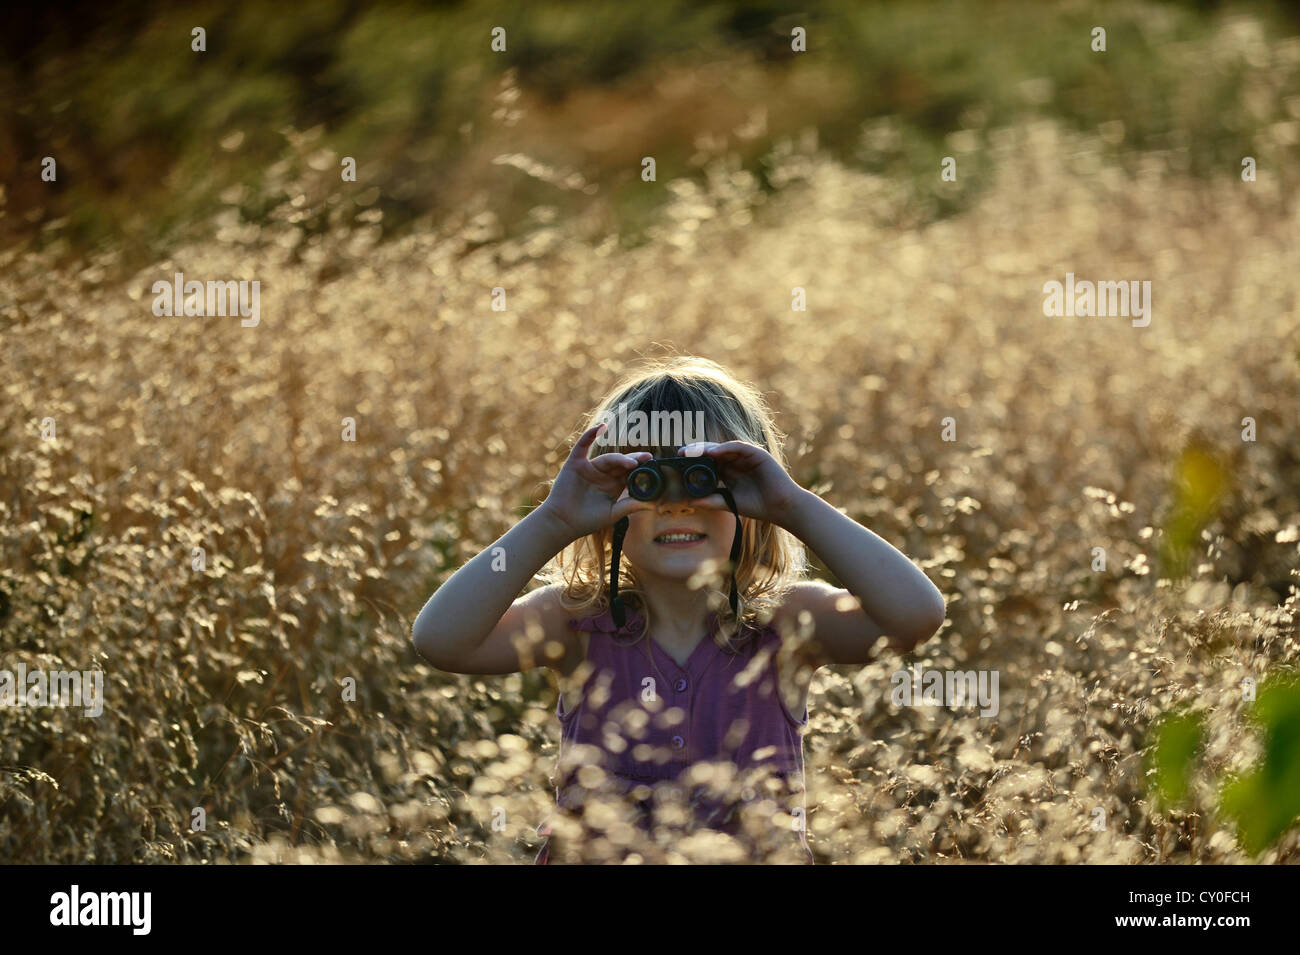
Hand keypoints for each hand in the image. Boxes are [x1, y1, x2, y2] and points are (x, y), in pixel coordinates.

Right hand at [538, 423, 655, 540]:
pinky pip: (583, 446)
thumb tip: (652, 505)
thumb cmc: (588, 521)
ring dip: (620, 458)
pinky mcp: (576, 463)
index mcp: (613, 484)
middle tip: (648, 457)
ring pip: (608, 458)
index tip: (652, 466)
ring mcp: (590, 467)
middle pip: (622, 463)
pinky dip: (590, 435)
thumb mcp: (613, 514)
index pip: (630, 473)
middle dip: (635, 460)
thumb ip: (630, 506)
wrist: (563, 523)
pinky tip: (601, 428)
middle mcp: (603, 474)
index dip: (641, 468)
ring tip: (632, 462)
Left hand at [678, 440, 804, 524]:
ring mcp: (746, 456)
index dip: (694, 461)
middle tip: (680, 453)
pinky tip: (713, 453)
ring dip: (707, 448)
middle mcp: (736, 461)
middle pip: (713, 452)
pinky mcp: (756, 454)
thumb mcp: (730, 503)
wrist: (781, 508)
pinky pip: (738, 446)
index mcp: (729, 471)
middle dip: (696, 451)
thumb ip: (712, 501)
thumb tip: (690, 502)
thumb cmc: (758, 506)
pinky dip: (725, 448)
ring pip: (723, 447)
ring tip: (693, 451)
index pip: (708, 462)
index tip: (678, 462)